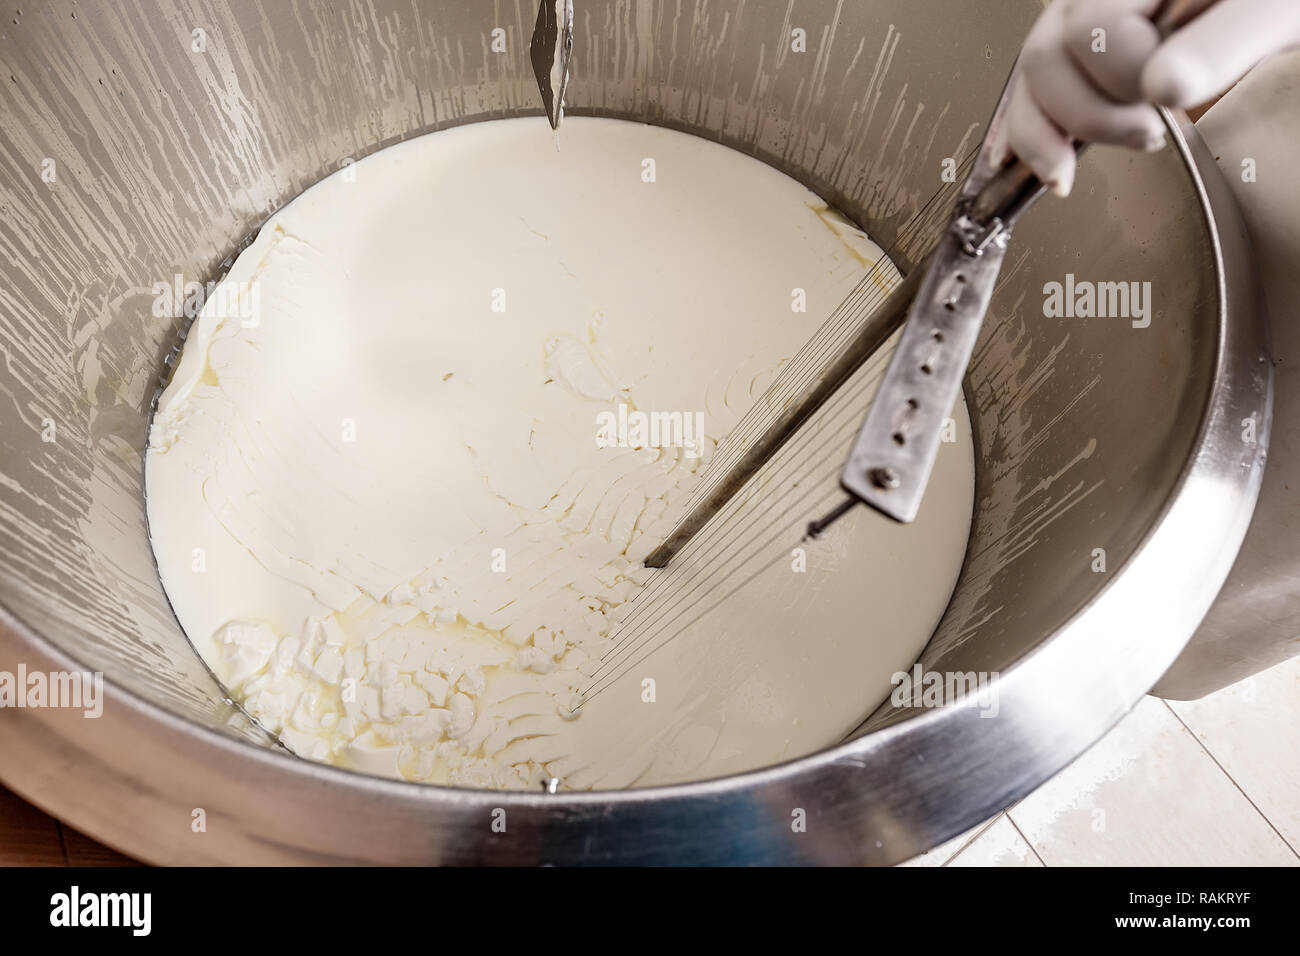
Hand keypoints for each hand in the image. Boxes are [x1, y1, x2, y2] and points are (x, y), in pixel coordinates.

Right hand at [992, 0, 1299, 195]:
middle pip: (1045, 56)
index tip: (1170, 97)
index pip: (1091, 31)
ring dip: (1055, 135)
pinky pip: (1031, 91)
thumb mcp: (1271, 11)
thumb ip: (1220, 41)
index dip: (1125, 76)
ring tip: (1100, 154)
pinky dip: (1032, 136)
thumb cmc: (1279, 1)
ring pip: (1030, 77)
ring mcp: (1080, 17)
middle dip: (1091, 114)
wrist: (1264, 8)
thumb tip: (1162, 85)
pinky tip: (1047, 168)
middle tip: (1149, 128)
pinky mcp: (1078, 52)